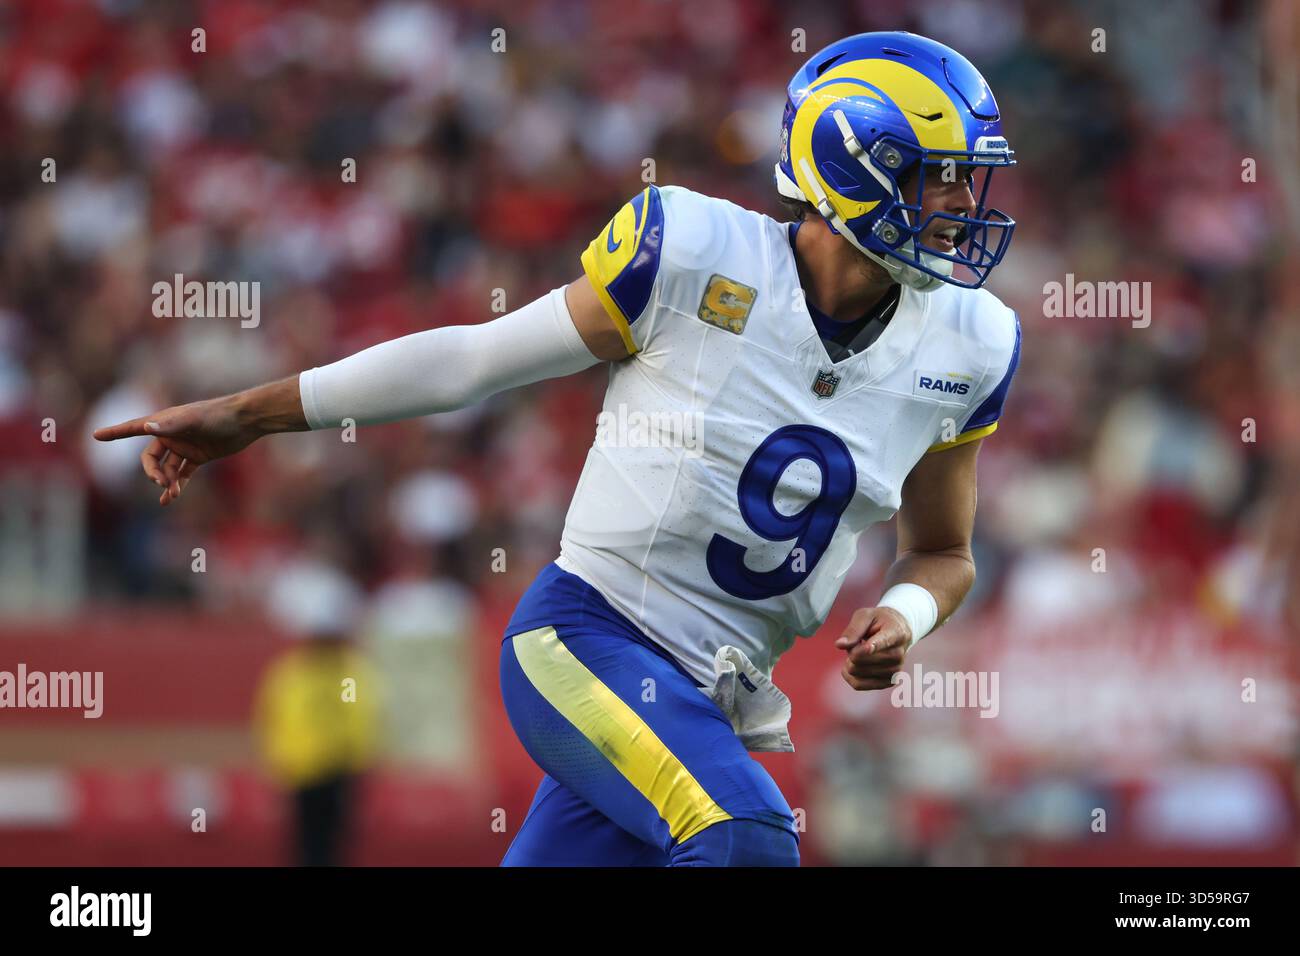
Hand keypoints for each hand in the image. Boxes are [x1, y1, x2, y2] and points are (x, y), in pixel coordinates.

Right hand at [92, 395, 262, 506]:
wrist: (246, 420)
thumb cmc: (218, 415)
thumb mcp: (193, 420)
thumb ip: (170, 424)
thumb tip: (146, 425)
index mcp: (164, 422)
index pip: (134, 428)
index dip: (115, 432)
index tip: (96, 436)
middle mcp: (171, 434)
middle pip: (151, 458)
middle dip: (153, 473)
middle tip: (163, 483)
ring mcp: (184, 446)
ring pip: (167, 469)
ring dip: (167, 482)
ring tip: (171, 494)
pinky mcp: (199, 456)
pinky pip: (182, 473)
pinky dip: (177, 485)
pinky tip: (172, 498)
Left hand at [834, 607, 911, 690]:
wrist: (899, 631)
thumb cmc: (880, 621)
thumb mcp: (866, 615)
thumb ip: (853, 629)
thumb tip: (840, 645)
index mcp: (896, 633)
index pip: (883, 642)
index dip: (873, 646)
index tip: (867, 646)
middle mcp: (899, 654)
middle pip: (861, 659)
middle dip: (851, 650)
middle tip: (858, 642)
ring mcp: (895, 671)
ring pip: (857, 672)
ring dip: (850, 662)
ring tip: (859, 651)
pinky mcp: (888, 682)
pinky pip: (858, 685)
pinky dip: (849, 676)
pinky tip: (852, 665)